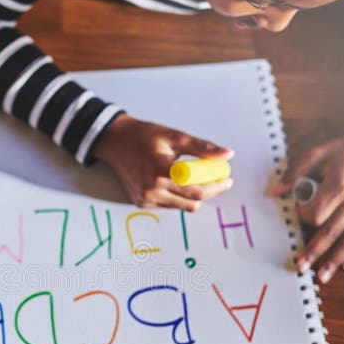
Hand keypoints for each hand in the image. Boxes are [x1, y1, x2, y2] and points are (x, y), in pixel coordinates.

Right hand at [92, 114, 233, 210]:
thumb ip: (203, 148)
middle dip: (209, 192)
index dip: (216, 187)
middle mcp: (152, 190)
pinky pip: (169, 205)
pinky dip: (177, 196)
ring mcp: (145, 199)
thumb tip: (227, 154)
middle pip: (192, 202)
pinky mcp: (141, 204)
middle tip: (217, 180)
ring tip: (192, 177)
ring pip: (182, 206)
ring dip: (193, 195)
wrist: (115, 142)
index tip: (227, 180)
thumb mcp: (175, 136)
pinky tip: (173, 181)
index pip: (197, 190)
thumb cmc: (145, 136)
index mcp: (161, 172)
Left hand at [273, 119, 343, 282]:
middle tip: (300, 266)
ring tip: (322, 277)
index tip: (299, 214)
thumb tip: (276, 191)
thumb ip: (296, 171)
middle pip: (331, 232)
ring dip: (334, 261)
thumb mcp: (319, 152)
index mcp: (339, 184)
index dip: (305, 216)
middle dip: (314, 251)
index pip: (317, 212)